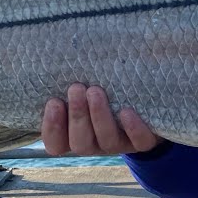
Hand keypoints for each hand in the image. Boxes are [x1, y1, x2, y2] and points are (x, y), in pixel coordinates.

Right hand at [41, 84, 162, 155]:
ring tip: (95, 91)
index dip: (52, 128)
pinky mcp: (143, 142)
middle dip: (77, 115)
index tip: (54, 101)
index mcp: (75, 135)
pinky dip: (133, 128)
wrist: (146, 106)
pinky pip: (139, 142)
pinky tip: (126, 111)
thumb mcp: (85, 88)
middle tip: (76, 88)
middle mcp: (95, 144)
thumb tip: (58, 53)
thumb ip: (71, 81)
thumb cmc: (104, 90)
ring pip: (107, 141)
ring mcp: (119, 144)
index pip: (56, 144)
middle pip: (80, 143)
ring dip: (99, 116)